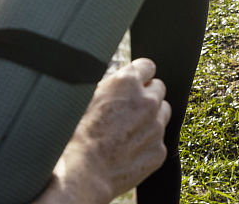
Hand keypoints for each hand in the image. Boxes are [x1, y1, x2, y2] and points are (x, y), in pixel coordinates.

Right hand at [51, 57, 169, 202]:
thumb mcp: (87, 99)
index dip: (140, 75)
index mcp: (126, 82)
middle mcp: (147, 101)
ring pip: (163, 113)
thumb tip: (116, 83)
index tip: (135, 83)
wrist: (81, 173)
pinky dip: (147, 144)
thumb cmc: (75, 136)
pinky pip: (158, 141)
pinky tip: (128, 151)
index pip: (147, 66)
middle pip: (158, 88)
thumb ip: (109, 86)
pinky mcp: (159, 150)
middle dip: (147, 96)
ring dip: (151, 118)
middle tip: (130, 110)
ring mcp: (156, 126)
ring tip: (128, 131)